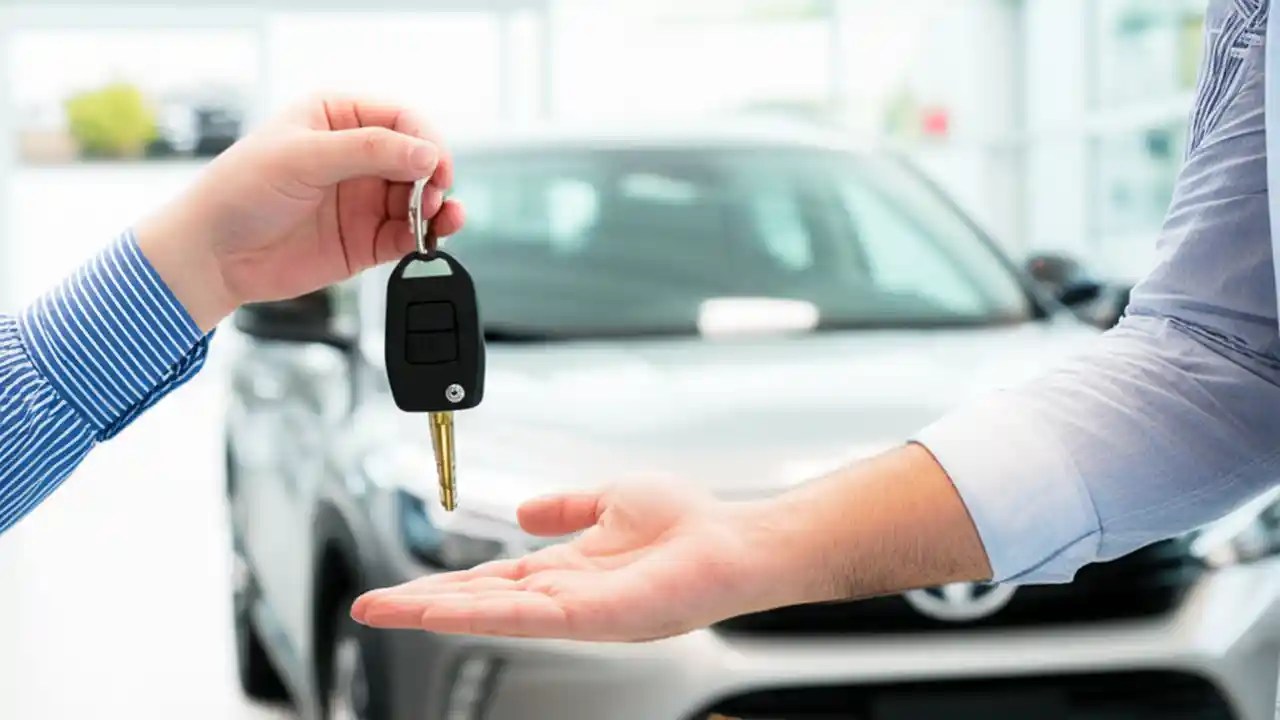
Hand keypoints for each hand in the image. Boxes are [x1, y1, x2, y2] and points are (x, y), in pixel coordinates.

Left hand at [135, 97, 465, 330]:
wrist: (213, 255)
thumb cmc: (239, 191)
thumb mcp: (301, 157)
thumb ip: (367, 151)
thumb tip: (425, 153)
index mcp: (338, 117)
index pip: (400, 118)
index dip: (425, 139)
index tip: (434, 164)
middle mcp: (357, 156)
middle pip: (417, 159)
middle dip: (434, 176)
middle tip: (433, 195)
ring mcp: (364, 199)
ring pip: (421, 199)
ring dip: (438, 208)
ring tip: (440, 218)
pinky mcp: (367, 240)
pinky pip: (410, 236)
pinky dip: (428, 237)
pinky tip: (431, 238)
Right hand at [350, 447, 992, 642]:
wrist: (737, 542)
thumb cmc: (691, 524)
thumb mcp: (612, 500)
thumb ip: (566, 507)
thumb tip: (524, 510)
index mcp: (568, 570)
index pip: (493, 581)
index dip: (445, 584)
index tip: (400, 588)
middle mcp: (565, 596)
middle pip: (480, 602)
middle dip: (423, 605)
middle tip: (368, 609)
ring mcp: (576, 612)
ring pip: (492, 614)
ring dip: (435, 612)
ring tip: (384, 612)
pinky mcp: (593, 617)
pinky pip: (526, 615)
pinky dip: (480, 613)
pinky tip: (443, 611)